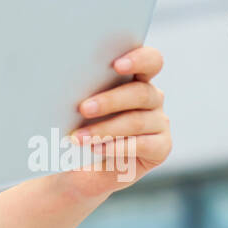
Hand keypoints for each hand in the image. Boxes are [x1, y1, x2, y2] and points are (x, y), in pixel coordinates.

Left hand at [57, 45, 170, 199]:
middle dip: (110, 101)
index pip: (150, 60)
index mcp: (135, 77)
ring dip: (105, 129)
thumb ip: (80, 90)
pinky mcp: (161, 147)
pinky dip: (116, 148)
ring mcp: (159, 122)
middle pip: (141, 92)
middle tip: (83, 108)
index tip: (116, 65)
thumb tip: (65, 81)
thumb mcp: (74, 107)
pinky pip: (143, 145)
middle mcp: (152, 97)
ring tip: (79, 137)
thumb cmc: (75, 127)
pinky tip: (96, 149)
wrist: (78, 167)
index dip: (138, 59)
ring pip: (137, 121)